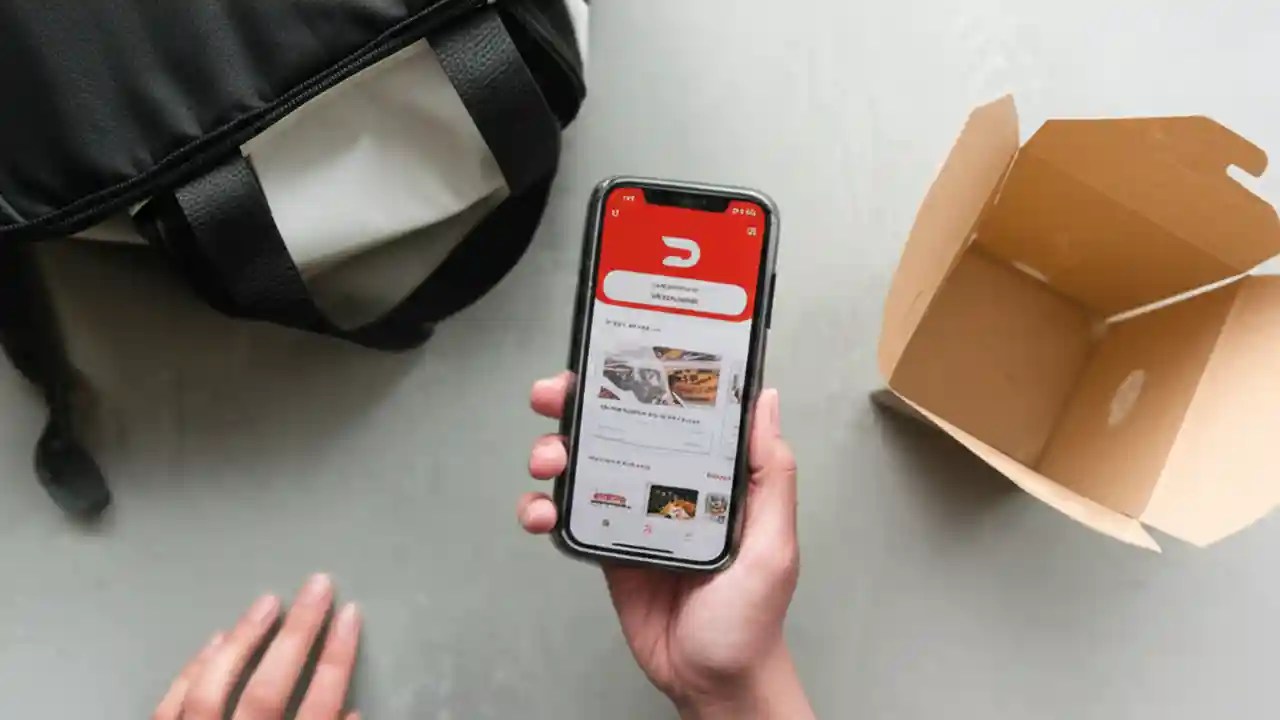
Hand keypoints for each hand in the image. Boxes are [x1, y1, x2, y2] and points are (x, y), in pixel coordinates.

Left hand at [153, 574, 361, 719]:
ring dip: (242, 641)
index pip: (319, 706)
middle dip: (297, 633)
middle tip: (317, 586)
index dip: (338, 658)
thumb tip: (354, 712)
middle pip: (268, 690)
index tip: (351, 615)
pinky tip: (214, 642)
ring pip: (212, 691)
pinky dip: (192, 672)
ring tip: (266, 602)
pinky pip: (171, 707)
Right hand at [519, 373, 813, 719]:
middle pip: (613, 429)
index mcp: (708, 475)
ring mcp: (630, 516)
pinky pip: (565, 519)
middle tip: (552, 397)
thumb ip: (770, 475)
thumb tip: (766, 402)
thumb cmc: (751, 618)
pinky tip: (538, 513)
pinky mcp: (603, 549)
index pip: (671, 411)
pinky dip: (541, 510)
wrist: (711, 681)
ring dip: (551, 453)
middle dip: (576, 405)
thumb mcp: (774, 543)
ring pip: (580, 466)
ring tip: (547, 462)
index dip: (638, 380)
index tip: (611, 357)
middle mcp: (666, 485)